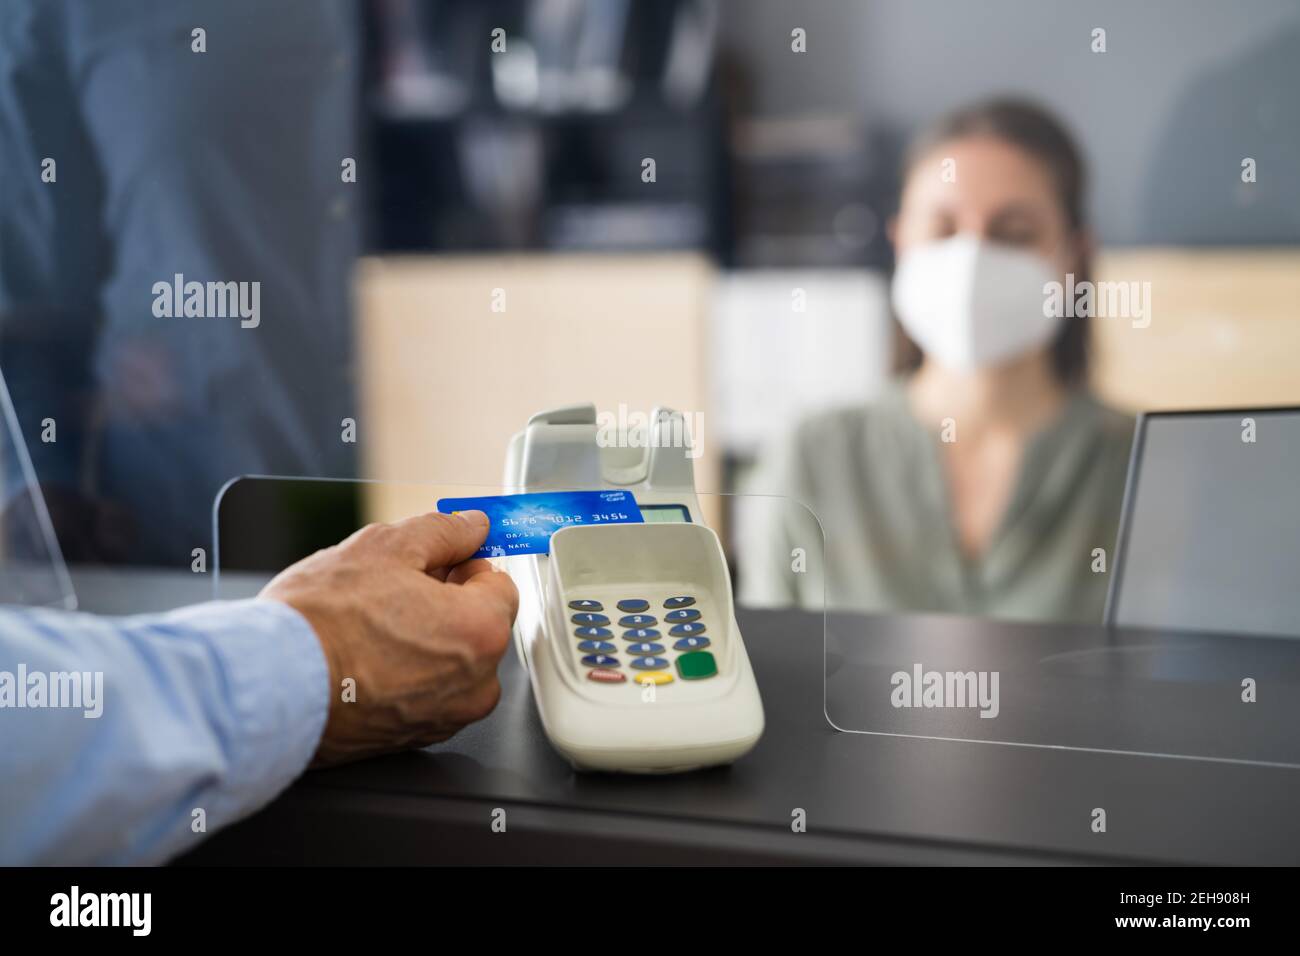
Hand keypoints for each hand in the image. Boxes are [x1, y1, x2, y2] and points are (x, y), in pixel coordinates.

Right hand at [259, 510, 518, 766]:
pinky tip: (368, 657)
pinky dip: (408, 675)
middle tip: (396, 588)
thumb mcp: (386, 547)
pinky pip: (426, 694)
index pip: (500, 585)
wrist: (269, 685)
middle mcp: (475, 685)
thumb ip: (444, 532)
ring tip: (375, 624)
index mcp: (481, 633)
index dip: (465, 565)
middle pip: (478, 626)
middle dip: (447, 603)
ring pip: (452, 663)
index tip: (440, 561)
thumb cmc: (321, 622)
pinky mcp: (412, 739)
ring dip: (427, 639)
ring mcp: (445, 719)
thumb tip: (471, 526)